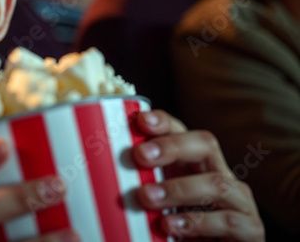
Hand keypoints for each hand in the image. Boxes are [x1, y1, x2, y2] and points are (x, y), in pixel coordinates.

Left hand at [133, 110, 264, 240]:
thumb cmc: (180, 231)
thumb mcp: (158, 205)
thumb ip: (143, 185)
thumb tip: (100, 169)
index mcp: (196, 166)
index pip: (183, 132)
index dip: (164, 123)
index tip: (140, 120)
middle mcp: (221, 176)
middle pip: (205, 145)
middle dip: (172, 146)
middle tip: (140, 155)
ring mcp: (240, 202)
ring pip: (217, 183)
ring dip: (179, 188)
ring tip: (146, 197)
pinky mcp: (250, 230)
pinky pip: (228, 221)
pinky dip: (197, 222)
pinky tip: (172, 226)